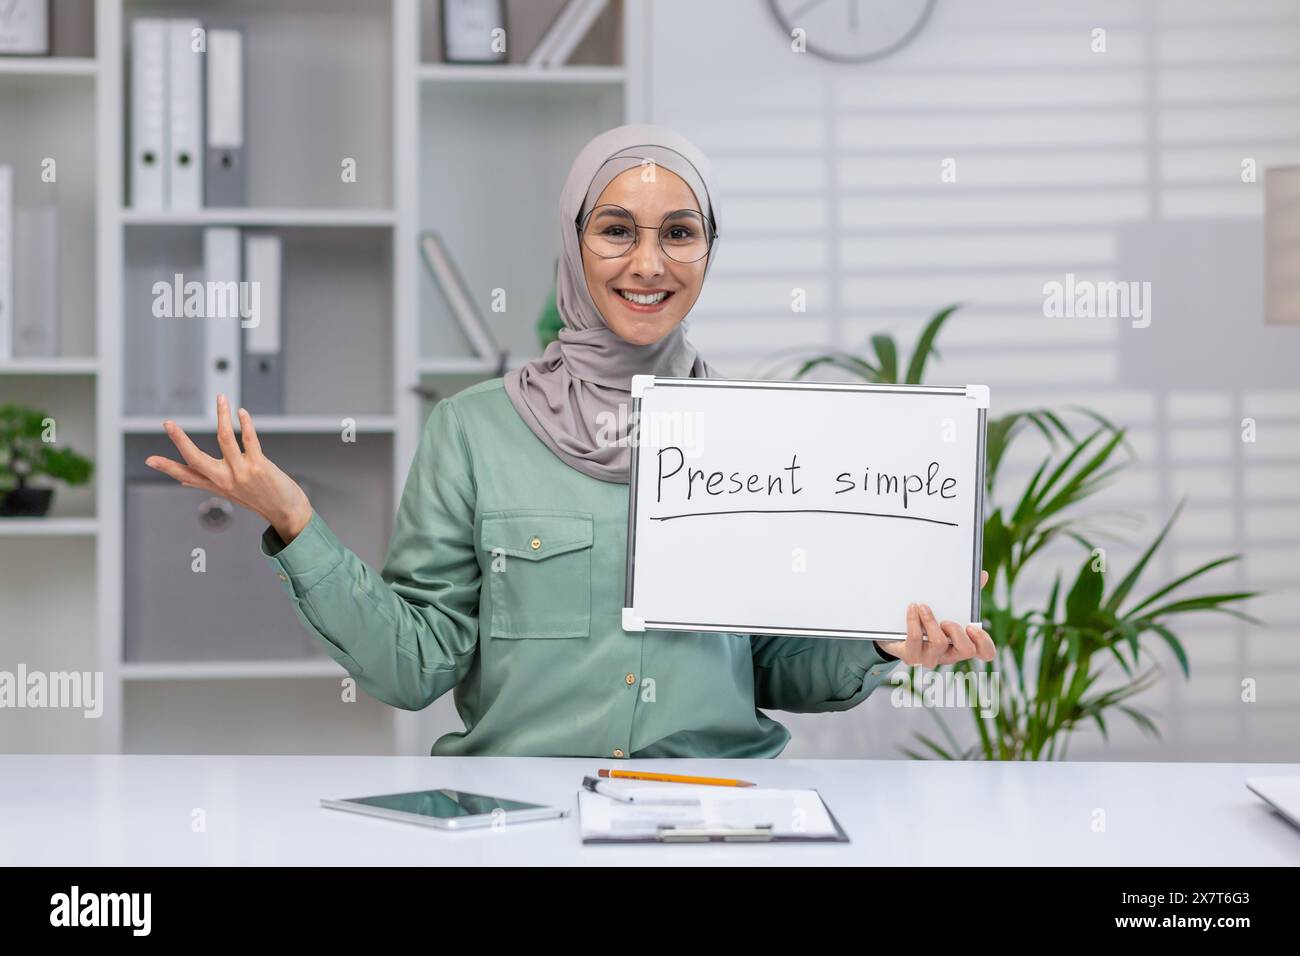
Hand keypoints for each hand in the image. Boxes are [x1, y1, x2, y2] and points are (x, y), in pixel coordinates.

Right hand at [144, 394, 313, 542]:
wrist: (288, 513)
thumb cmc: (261, 500)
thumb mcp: (230, 493)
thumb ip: (206, 483)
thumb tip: (183, 480)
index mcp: (216, 484)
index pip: (186, 475)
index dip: (167, 467)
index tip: (149, 460)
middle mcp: (225, 480)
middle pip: (196, 459)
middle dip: (180, 440)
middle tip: (167, 423)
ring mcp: (242, 473)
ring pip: (225, 440)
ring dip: (222, 416)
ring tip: (220, 399)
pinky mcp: (259, 466)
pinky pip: (250, 440)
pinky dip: (245, 423)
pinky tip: (241, 412)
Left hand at [874, 570, 995, 666]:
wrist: (896, 634)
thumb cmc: (928, 622)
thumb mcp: (948, 609)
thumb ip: (966, 595)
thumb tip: (982, 575)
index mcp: (963, 643)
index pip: (985, 652)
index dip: (984, 642)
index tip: (973, 627)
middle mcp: (950, 654)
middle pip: (966, 651)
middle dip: (957, 632)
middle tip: (947, 620)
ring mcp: (931, 658)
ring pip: (938, 643)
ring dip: (931, 621)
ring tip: (923, 606)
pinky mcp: (912, 656)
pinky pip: (914, 639)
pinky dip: (913, 620)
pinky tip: (912, 608)